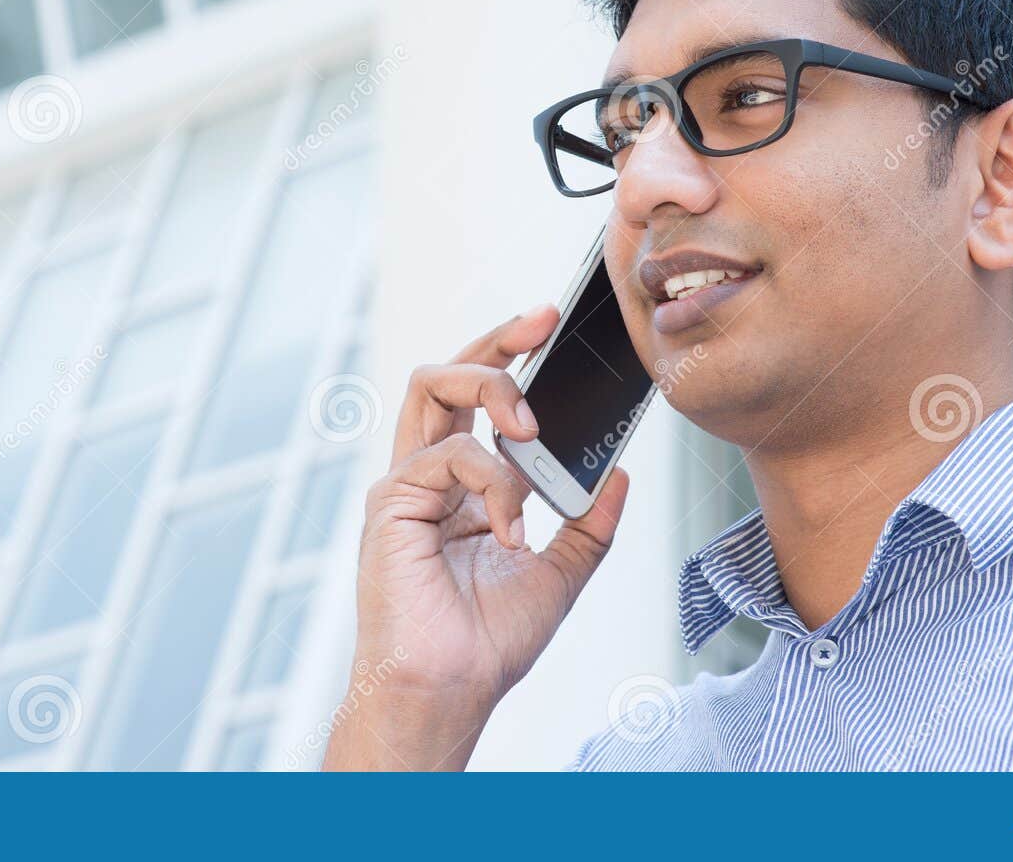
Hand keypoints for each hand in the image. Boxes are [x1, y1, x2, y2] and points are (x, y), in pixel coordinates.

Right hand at [321, 305, 629, 769]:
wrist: (449, 692)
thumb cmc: (488, 644)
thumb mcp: (560, 574)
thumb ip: (587, 524)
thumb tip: (620, 475)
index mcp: (458, 488)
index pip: (475, 400)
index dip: (507, 356)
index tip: (552, 328)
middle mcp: (426, 476)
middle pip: (446, 374)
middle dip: (495, 338)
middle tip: (543, 320)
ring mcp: (405, 485)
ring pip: (431, 386)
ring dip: (490, 388)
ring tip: (532, 425)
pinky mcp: (392, 501)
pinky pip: (450, 456)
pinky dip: (495, 485)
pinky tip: (511, 531)